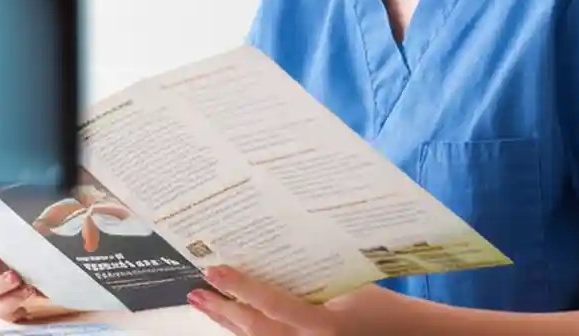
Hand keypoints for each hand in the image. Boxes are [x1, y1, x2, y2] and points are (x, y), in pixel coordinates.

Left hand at [189, 266, 405, 335]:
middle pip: (254, 330)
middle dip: (222, 310)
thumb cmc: (381, 307)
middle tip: (196, 291)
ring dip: (227, 321)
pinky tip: (231, 318)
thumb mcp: (350, 286)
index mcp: (323, 325)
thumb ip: (313, 277)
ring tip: (204, 302)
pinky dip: (246, 331)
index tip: (213, 271)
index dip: (241, 288)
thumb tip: (271, 250)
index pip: (272, 305)